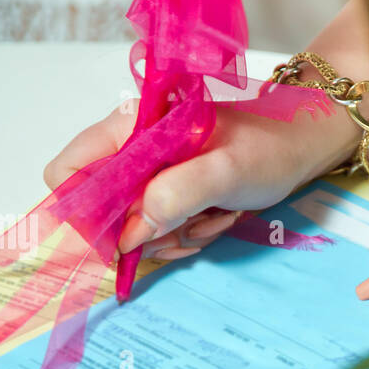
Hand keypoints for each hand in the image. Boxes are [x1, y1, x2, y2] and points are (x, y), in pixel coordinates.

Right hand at [44, 97, 359, 260]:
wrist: (301, 148)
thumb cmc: (268, 150)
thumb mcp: (224, 173)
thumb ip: (174, 196)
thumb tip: (131, 232)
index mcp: (130, 128)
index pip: (67, 172)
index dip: (82, 213)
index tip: (120, 241)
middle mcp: (130, 148)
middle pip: (100, 210)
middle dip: (141, 233)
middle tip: (185, 232)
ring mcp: (148, 172)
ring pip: (131, 227)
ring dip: (170, 236)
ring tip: (212, 219)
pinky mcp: (167, 191)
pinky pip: (158, 229)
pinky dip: (185, 234)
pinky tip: (216, 219)